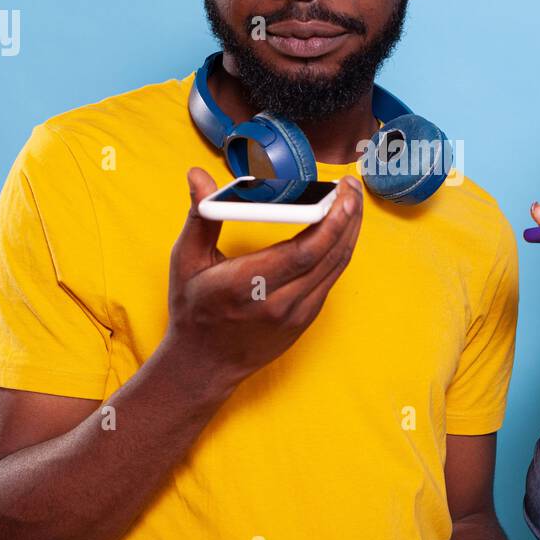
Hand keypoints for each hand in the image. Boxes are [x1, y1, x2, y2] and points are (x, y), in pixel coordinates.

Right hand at [162, 167, 363, 391]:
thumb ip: (201, 216)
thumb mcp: (187, 261)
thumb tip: (198, 175)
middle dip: (348, 217)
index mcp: (248, 285)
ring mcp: (297, 314)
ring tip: (352, 201)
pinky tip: (341, 229)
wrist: (205, 364)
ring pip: (337, 266)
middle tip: (351, 186)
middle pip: (329, 255)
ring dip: (350, 231)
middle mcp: (278, 303)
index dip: (330, 222)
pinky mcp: (306, 318)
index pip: (304, 251)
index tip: (341, 193)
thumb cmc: (193, 310)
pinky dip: (340, 250)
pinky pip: (331, 278)